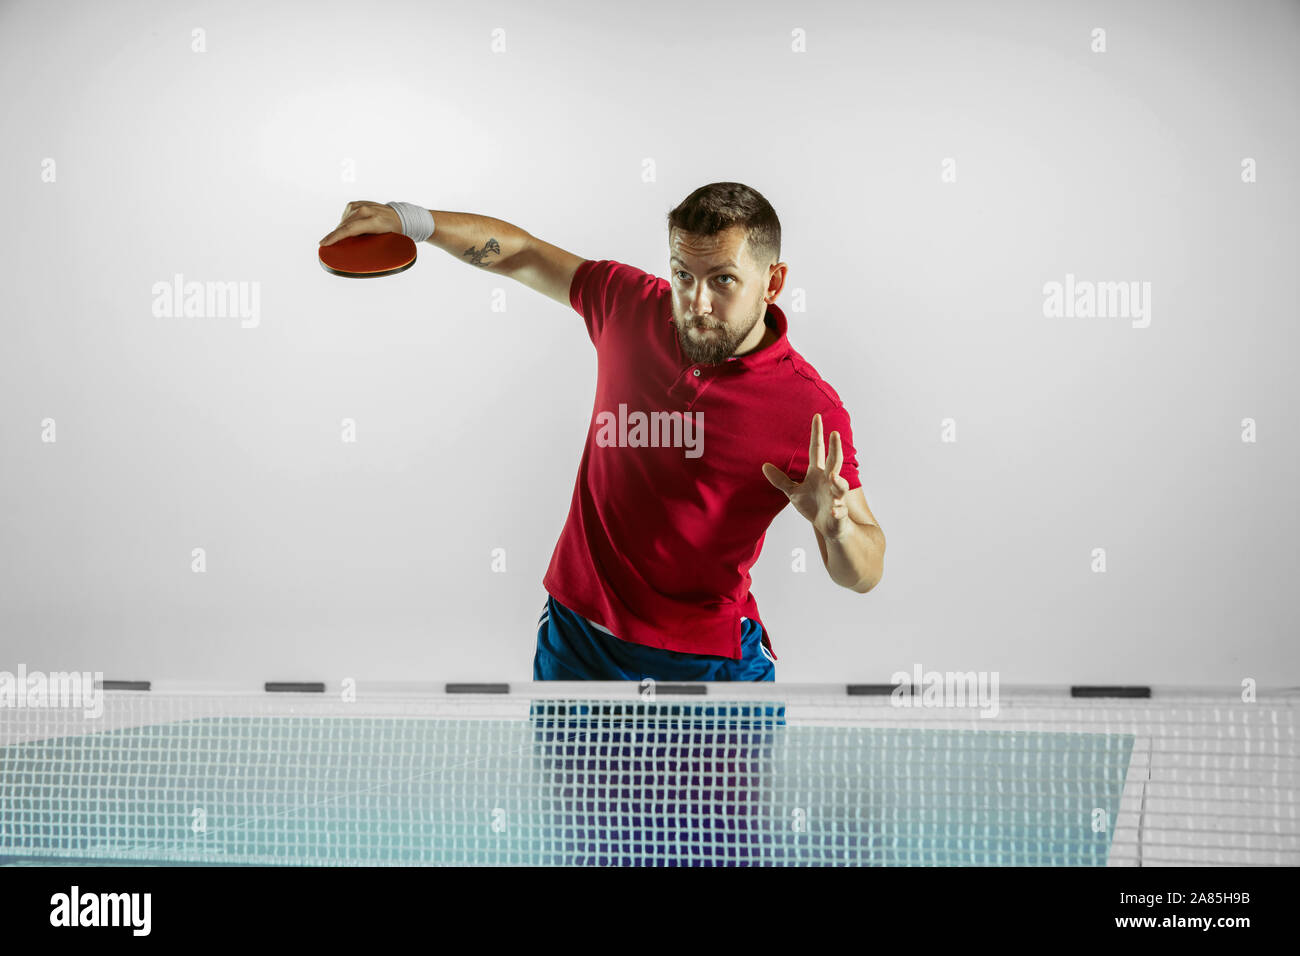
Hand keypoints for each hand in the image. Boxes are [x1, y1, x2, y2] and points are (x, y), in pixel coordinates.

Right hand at [319, 201, 401, 245]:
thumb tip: (354, 253)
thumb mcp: (384, 241)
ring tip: (344, 238)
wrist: (398, 216)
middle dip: (334, 236)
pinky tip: (350, 228)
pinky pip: (345, 217)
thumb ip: (370, 244)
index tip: (324, 243)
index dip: (335, 237)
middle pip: (344, 225)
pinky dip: (345, 224)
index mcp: (374, 221)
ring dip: (341, 230)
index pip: (350, 229)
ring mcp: (360, 205)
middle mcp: (366, 211)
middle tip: (327, 245)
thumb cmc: (392, 232)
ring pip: (343, 221)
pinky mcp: (355, 204)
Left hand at [762, 413, 851, 539]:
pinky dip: (838, 510)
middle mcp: (829, 481)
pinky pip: (839, 511)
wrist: (829, 527)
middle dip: (835, 449)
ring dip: (838, 481)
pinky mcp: (838, 513)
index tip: (816, 417)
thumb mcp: (793, 492)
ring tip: (833, 476)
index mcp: (817, 473)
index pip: (817, 450)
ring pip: (841, 486)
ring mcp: (836, 497)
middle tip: (834, 434)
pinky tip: (834, 510)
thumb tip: (764, 466)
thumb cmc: (813, 506)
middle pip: (833, 462)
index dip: (817, 434)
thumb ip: (780, 480)